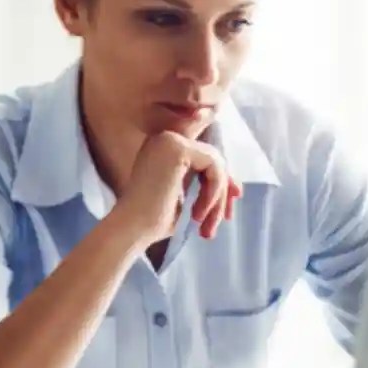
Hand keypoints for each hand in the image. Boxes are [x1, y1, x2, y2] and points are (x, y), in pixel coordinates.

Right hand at [110, 132, 241, 243]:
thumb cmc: (153, 222)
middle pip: (212, 159)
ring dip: (217, 198)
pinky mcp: (178, 149)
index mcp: (163, 148)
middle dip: (223, 191)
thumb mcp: (186, 201)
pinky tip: (198, 214)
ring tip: (206, 225)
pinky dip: (213, 193)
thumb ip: (205, 188)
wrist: (132, 229)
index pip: (203, 158)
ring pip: (216, 164)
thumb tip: (236, 187)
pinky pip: (214, 167)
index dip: (220, 180)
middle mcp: (165, 138)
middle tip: (224, 220)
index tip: (231, 204)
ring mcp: (170, 140)